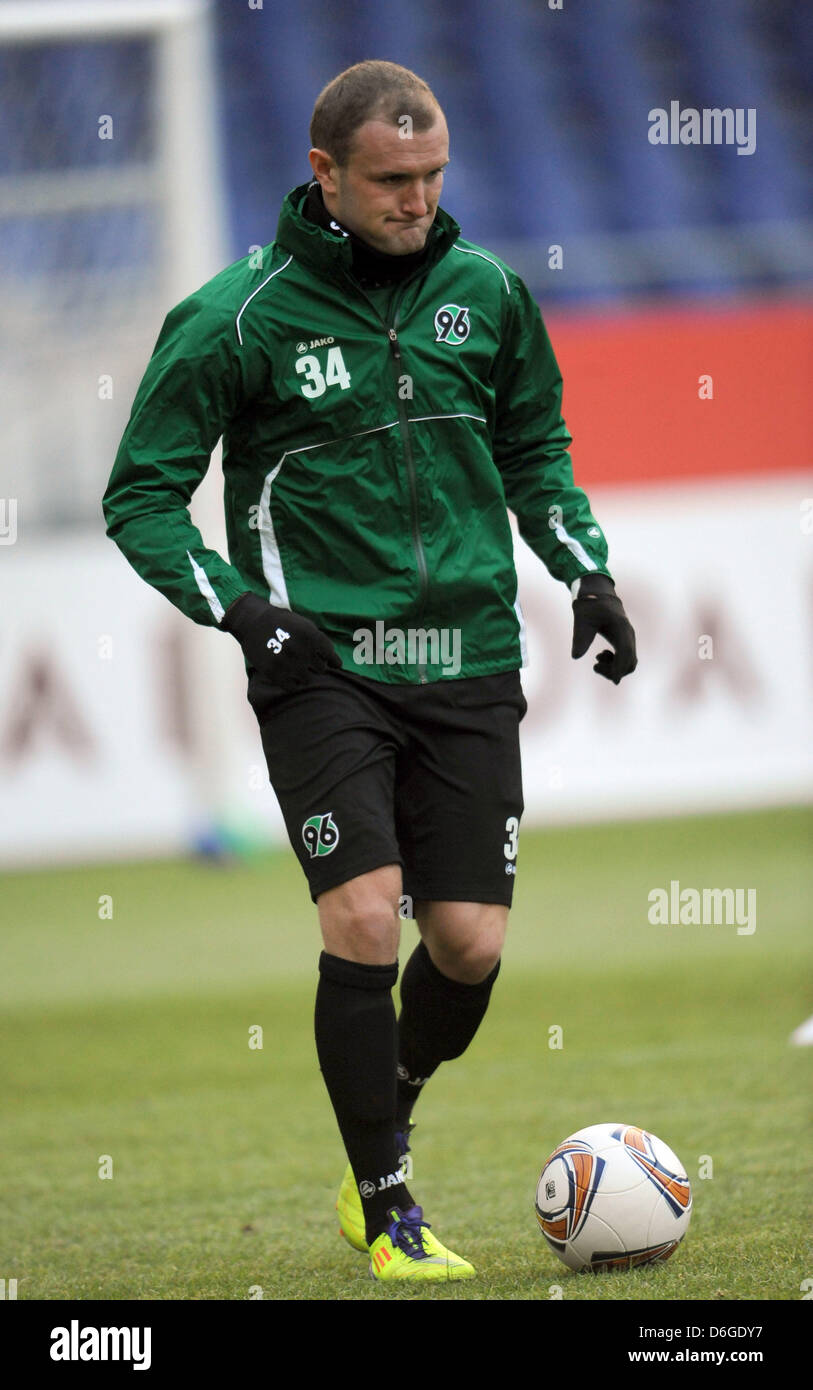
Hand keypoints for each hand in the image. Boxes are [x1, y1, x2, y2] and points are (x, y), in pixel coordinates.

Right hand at [222, 592, 341, 690]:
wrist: (253, 622)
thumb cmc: (282, 622)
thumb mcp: (305, 624)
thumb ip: (319, 641)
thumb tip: (333, 660)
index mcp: (311, 637)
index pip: (331, 657)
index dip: (332, 660)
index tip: (333, 664)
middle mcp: (301, 651)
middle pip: (320, 669)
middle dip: (315, 665)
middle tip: (307, 660)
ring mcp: (288, 663)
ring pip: (307, 679)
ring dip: (304, 674)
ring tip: (295, 666)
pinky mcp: (274, 673)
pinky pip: (292, 687)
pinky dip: (292, 683)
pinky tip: (288, 674)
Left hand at [571, 575, 636, 683]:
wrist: (597, 595)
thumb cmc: (589, 606)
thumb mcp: (581, 620)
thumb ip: (580, 637)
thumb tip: (576, 656)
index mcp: (621, 627)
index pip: (626, 652)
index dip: (620, 667)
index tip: (614, 681)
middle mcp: (628, 634)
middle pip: (630, 662)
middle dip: (614, 671)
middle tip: (595, 666)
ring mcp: (628, 638)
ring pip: (629, 662)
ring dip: (614, 668)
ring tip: (596, 660)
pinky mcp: (624, 641)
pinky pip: (625, 658)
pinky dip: (615, 663)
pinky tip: (601, 656)